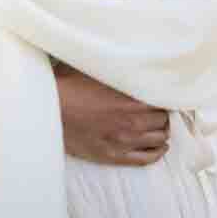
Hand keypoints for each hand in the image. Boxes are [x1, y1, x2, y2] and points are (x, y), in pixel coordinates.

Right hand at [54, 67, 169, 166]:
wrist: (51, 111)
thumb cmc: (71, 86)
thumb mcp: (98, 70)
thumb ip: (119, 70)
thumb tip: (133, 58)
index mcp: (130, 99)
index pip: (163, 101)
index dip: (165, 97)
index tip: (163, 93)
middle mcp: (132, 123)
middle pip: (163, 121)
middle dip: (164, 115)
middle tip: (161, 109)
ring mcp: (124, 142)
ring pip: (158, 140)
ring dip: (162, 132)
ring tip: (160, 126)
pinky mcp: (114, 156)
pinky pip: (145, 159)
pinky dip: (157, 153)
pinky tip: (160, 147)